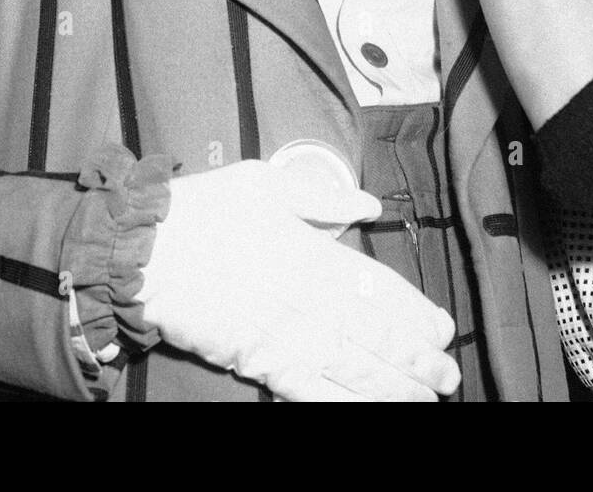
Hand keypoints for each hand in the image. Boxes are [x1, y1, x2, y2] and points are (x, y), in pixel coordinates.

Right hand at [134, 160, 460, 400]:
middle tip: (447, 376)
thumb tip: (367, 206)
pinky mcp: (256, 361)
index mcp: (312, 253)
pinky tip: (367, 410)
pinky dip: (341, 403)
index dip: (414, 313)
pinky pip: (307, 390)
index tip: (442, 329)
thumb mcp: (266, 184)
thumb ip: (321, 198)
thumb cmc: (205, 210)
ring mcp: (282, 335)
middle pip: (373, 336)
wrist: (145, 250)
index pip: (377, 289)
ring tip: (425, 400)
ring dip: (391, 389)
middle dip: (414, 360)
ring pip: (349, 370)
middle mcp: (306, 300)